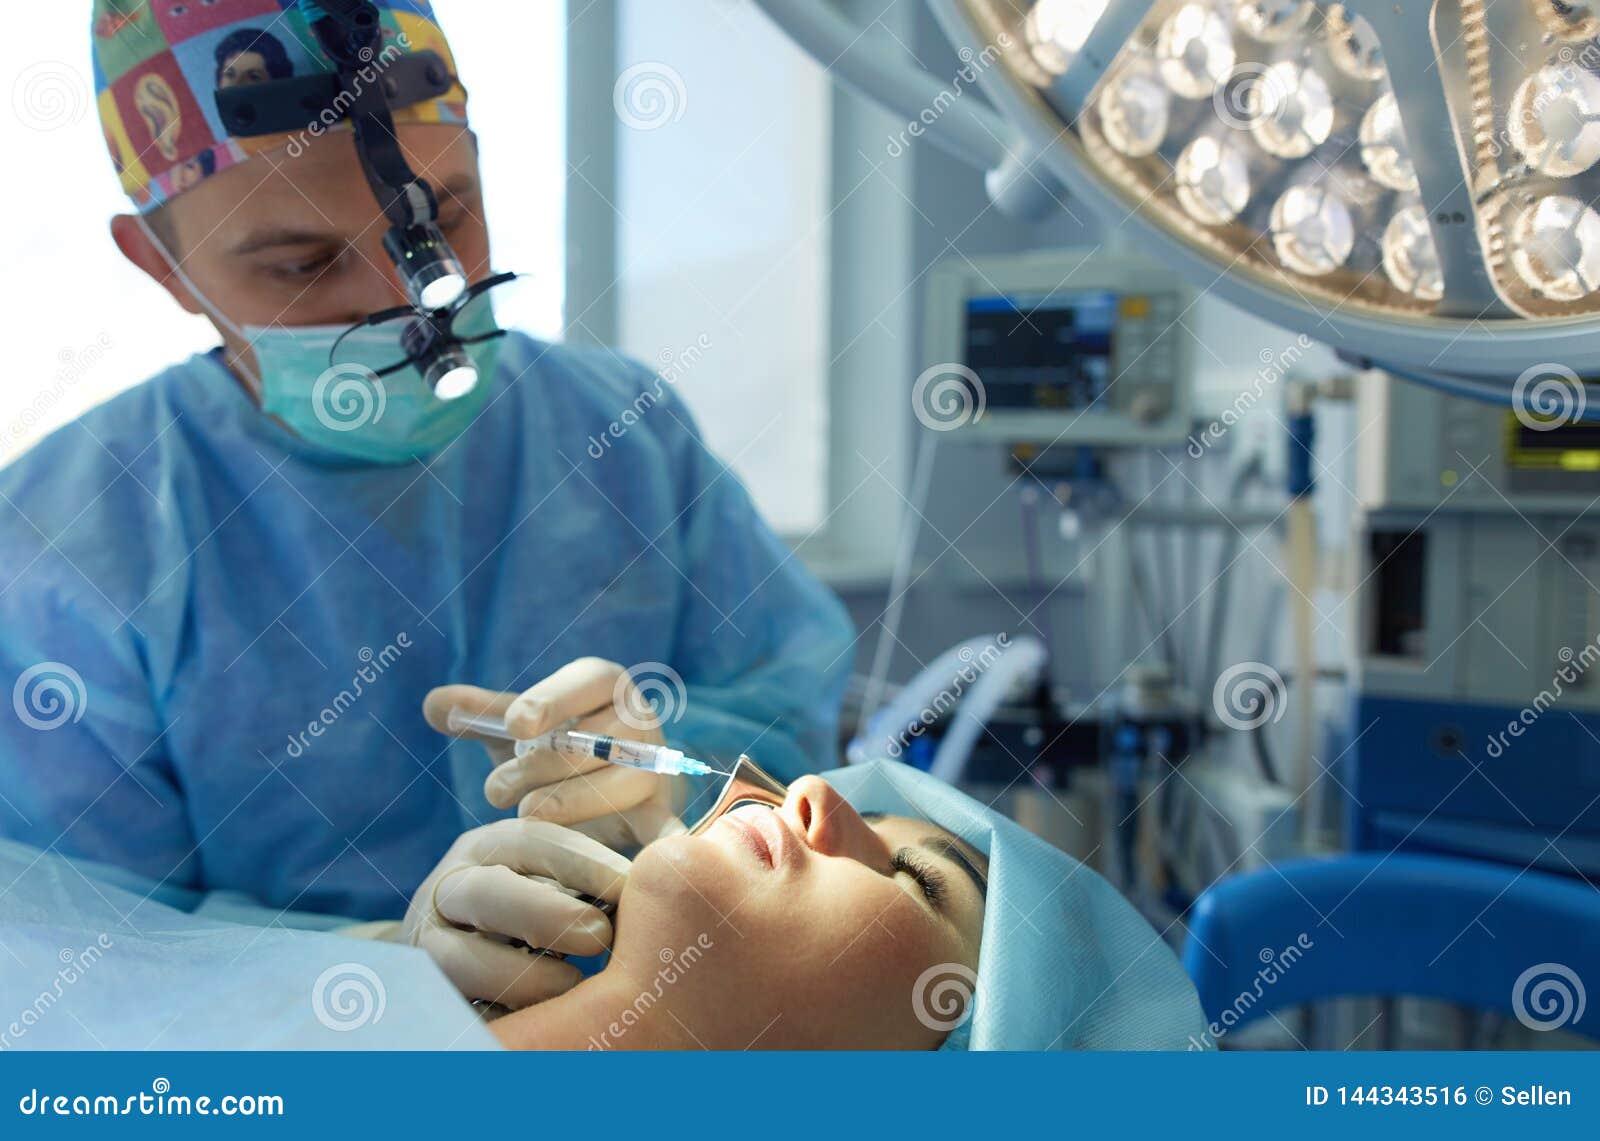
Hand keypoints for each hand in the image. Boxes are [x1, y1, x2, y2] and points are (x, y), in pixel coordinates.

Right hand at [400, 818, 629, 1008]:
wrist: (450, 945)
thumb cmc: (531, 905)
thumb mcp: (549, 876)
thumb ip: (596, 876)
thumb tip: (673, 866)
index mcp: (489, 849)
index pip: (533, 843)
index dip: (583, 862)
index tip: (631, 887)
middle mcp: (451, 890)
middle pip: (487, 894)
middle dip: (546, 915)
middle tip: (599, 936)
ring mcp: (430, 946)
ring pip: (459, 960)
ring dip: (521, 976)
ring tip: (572, 987)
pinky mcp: (430, 997)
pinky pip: (455, 1012)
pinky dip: (496, 1019)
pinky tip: (540, 1029)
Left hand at [426, 658, 686, 849]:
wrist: (612, 786)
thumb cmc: (557, 746)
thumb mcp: (522, 727)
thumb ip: (480, 713)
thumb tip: (433, 702)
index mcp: (606, 685)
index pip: (586, 681)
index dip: (552, 701)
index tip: (515, 725)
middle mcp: (639, 721)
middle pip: (595, 740)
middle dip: (539, 766)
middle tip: (495, 790)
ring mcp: (655, 768)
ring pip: (618, 784)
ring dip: (565, 803)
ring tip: (524, 816)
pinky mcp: (660, 813)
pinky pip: (664, 830)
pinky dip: (658, 846)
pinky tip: (630, 869)